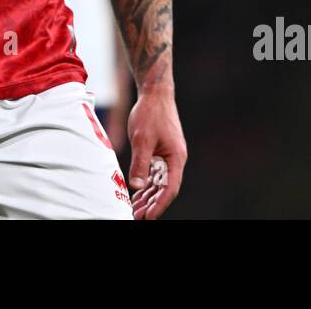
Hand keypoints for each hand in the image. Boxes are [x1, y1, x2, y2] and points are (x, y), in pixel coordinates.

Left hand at [127, 85, 185, 218]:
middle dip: (151, 205)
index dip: (159, 205)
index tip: (148, 217)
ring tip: (134, 210)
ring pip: (158, 182)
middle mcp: (174, 159)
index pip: (170, 188)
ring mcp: (167, 156)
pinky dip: (146, 185)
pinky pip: (154, 173)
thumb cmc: (150, 113)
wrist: (154, 93)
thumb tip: (137, 186)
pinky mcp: (160, 152)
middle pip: (164, 188)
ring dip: (148, 197)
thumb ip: (140, 163)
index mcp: (176, 158)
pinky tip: (137, 194)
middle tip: (136, 217)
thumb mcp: (142, 139)